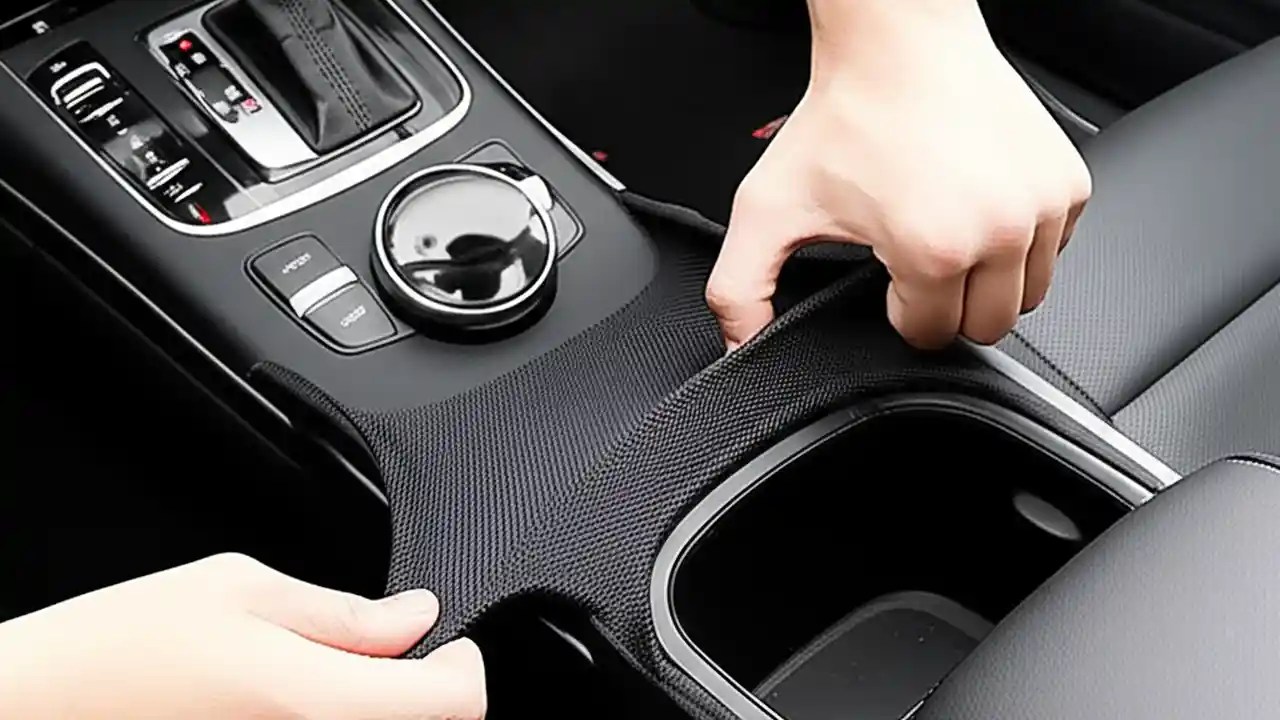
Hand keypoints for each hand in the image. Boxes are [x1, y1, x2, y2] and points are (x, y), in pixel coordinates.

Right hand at [0, 554, 485, 718]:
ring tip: (337, 671)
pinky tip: (306, 700)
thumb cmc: (121, 649)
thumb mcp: (241, 590)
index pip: (458, 704)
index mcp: (317, 701)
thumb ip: (345, 613)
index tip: (447, 639)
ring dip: (387, 707)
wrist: (38, 711)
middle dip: (427, 687)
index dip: (466, 663)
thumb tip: (418, 617)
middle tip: (390, 648)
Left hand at [706, 0, 1091, 349]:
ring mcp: (1044, 206)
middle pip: (986, 326)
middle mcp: (1001, 231)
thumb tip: (740, 347)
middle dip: (947, 303)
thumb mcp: (766, 209)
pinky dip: (1020, 243)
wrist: (898, 41)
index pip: (932, 336)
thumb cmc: (843, 116)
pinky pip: (1053, 251)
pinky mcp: (1069, 183)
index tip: (884, 269)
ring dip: (988, 278)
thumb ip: (739, 290)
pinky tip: (976, 205)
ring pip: (1027, 295)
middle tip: (914, 253)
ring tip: (945, 228)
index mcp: (935, 249)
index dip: (900, 311)